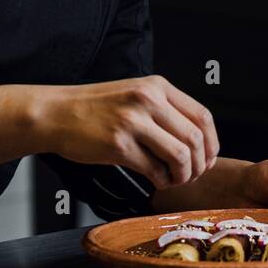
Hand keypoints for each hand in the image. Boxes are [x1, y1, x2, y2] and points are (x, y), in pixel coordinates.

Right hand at [31, 75, 218, 190]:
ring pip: (180, 155)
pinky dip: (161, 181)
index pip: (202, 116)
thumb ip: (164, 109)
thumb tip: (197, 141)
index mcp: (157, 86)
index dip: (212, 143)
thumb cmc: (95, 108)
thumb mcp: (134, 93)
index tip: (207, 159)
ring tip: (173, 179)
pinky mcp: (117, 145)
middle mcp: (148, 100)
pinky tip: (155, 180)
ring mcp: (132, 122)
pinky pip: (154, 169)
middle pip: (195, 138)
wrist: (56, 113)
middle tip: (191, 175)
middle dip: (199, 164)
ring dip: (182, 175)